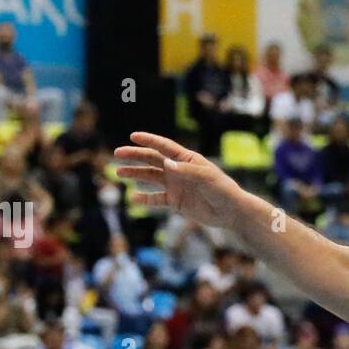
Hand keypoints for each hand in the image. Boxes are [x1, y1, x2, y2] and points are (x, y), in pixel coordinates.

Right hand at [114, 132, 247, 228]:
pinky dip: (144, 198)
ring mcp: (176, 185)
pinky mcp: (175, 201)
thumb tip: (166, 164)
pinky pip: (156, 198)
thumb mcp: (206, 177)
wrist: (230, 212)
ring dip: (135, 174)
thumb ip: (186, 171)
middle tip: (117, 153)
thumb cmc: (222, 190)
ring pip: (151, 177)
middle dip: (135, 156)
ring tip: (119, 172)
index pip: (165, 147)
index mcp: (188, 159)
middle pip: (153, 160)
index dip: (149, 140)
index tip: (133, 136)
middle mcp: (179, 170)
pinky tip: (133, 197)